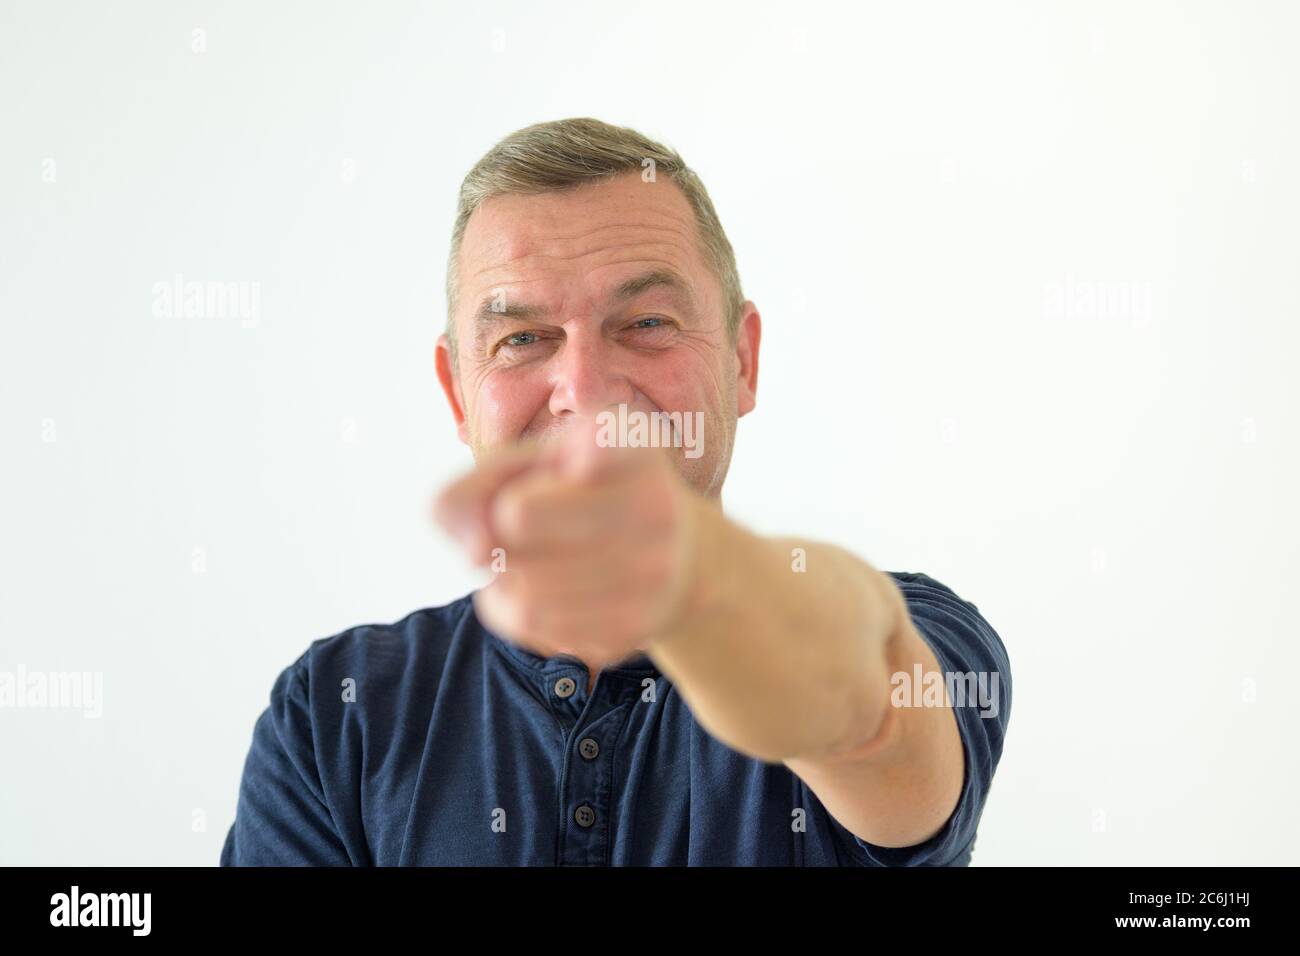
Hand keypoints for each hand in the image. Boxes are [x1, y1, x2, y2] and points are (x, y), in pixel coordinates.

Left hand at [432, 415, 703, 670]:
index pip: (591, 450)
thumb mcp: (537, 465)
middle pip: (518, 516)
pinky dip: (510, 604)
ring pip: (520, 583)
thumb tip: (470, 547)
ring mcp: (650, 575)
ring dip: (499, 571)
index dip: (568, 460)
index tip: (574, 467)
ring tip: (521, 557)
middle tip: (517, 523)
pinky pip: (530, 623)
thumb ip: (477, 484)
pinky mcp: (632, 629)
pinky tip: (533, 588)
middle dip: (500, 522)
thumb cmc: (587, 498)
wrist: (678, 558)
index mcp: (635, 452)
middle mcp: (654, 510)